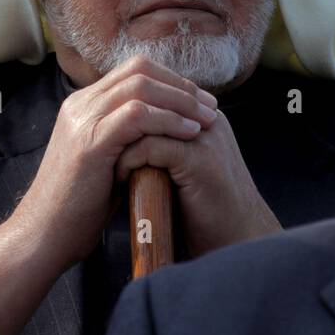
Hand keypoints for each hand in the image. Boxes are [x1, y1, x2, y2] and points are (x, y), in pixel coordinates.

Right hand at [14, 56, 219, 270]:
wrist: (43, 236)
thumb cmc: (77, 209)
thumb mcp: (106, 164)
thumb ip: (127, 141)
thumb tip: (164, 134)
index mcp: (83, 106)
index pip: (133, 72)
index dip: (171, 81)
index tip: (200, 102)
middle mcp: (80, 105)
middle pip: (139, 69)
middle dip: (181, 86)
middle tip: (211, 106)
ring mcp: (82, 120)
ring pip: (140, 86)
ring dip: (181, 101)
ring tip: (207, 119)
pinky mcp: (89, 142)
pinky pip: (137, 115)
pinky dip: (168, 120)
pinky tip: (189, 133)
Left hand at [115, 108, 280, 256]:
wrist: (237, 242)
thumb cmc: (206, 211)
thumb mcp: (185, 169)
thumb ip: (165, 147)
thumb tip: (127, 138)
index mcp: (204, 117)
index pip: (157, 92)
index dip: (128, 110)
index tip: (105, 133)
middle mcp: (207, 119)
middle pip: (151, 97)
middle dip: (120, 121)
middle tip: (98, 143)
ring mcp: (205, 137)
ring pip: (148, 119)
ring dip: (120, 140)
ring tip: (105, 162)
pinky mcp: (198, 160)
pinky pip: (151, 147)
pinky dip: (129, 162)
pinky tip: (119, 180)